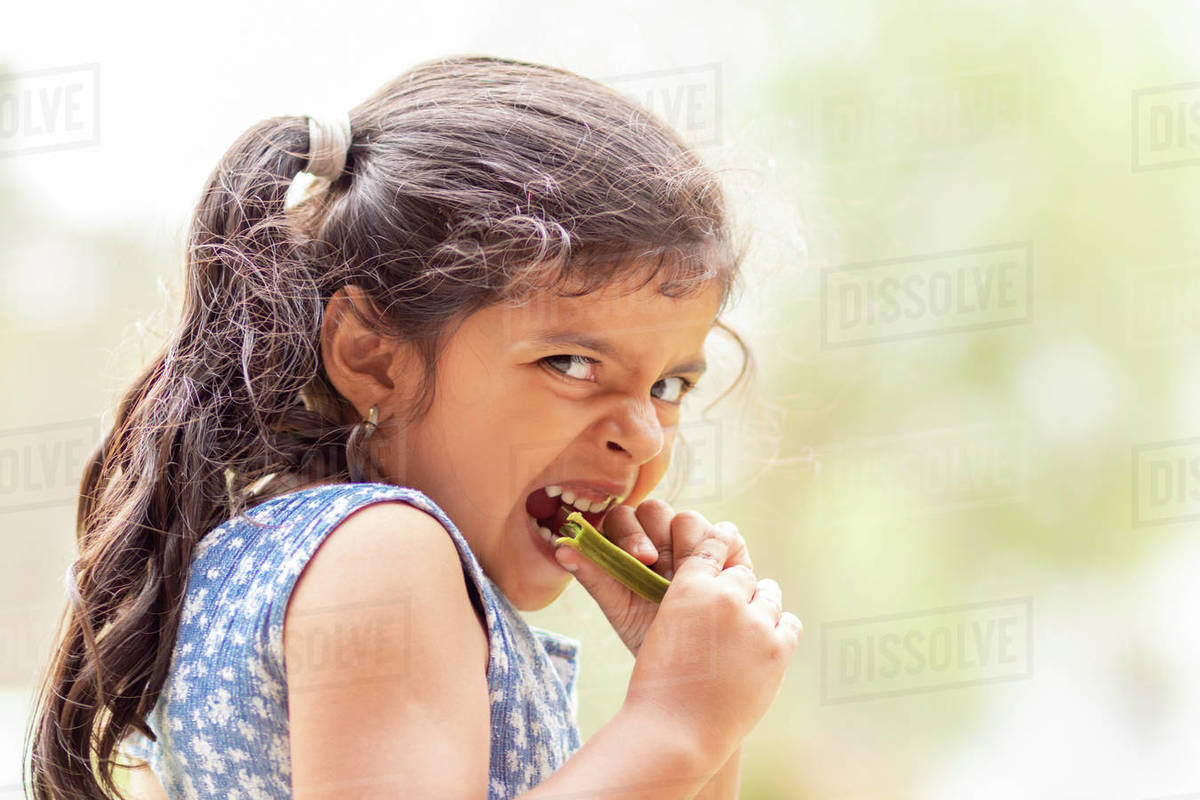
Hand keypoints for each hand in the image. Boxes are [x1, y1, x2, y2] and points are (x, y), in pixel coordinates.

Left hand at [553, 499, 752, 656]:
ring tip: (688, 578)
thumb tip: (560, 549)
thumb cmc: (649, 632)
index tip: (641, 559)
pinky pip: (723, 532)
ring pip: (687, 518)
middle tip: (658, 565)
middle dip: (656, 535)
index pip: (623, 518)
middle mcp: (660, 535)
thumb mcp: (619, 607)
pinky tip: (716, 573)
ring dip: (686, 546)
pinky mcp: (726, 545)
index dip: (630, 534)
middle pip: (654, 509)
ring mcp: (693, 538)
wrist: (692, 661)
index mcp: (629, 543)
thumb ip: (593, 575)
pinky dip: (720, 548)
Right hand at [624, 528, 801, 765]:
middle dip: (739, 587)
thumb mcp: (664, 626)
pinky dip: (780, 628)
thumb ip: (690, 601)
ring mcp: (754, 622)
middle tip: (731, 610)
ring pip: (769, 594)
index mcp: (689, 585)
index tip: (726, 544)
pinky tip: (767, 641)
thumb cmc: (660, 684)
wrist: (677, 730)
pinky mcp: (777, 649)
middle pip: (743, 573)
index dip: (720, 546)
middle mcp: (725, 596)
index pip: (712, 546)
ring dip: (760, 605)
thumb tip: (718, 585)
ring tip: (748, 629)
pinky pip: (790, 622)